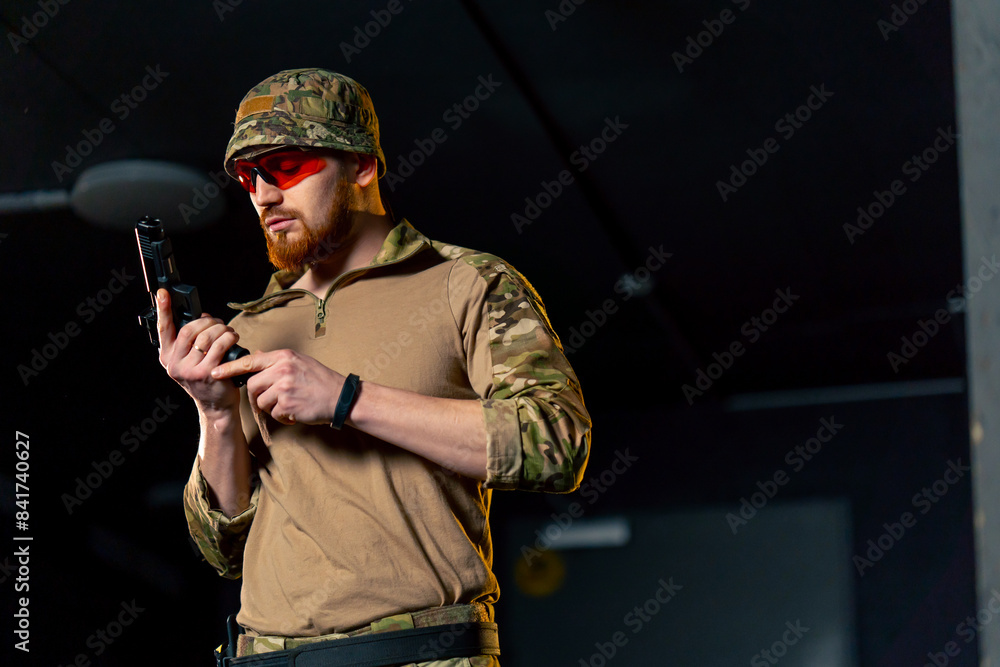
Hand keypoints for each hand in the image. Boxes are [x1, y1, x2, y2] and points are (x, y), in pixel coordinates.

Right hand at [156, 289, 241, 412]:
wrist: (216, 405)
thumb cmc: (206, 377)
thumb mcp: (192, 359)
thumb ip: (192, 339)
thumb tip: (202, 316)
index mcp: (167, 357)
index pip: (163, 329)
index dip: (163, 309)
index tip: (162, 292)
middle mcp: (174, 364)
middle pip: (190, 329)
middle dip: (208, 321)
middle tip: (218, 323)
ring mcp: (190, 370)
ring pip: (207, 336)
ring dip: (222, 329)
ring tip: (229, 332)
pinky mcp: (207, 373)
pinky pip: (220, 345)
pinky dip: (229, 338)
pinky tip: (233, 339)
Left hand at [212, 349, 347, 425]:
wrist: (340, 397)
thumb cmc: (320, 380)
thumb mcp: (299, 362)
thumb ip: (277, 361)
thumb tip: (257, 355)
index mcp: (284, 356)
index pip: (250, 361)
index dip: (230, 368)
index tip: (215, 373)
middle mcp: (282, 369)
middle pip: (252, 385)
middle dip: (256, 395)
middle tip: (268, 401)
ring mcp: (284, 386)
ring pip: (260, 401)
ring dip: (270, 407)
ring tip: (287, 405)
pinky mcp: (287, 403)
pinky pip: (272, 412)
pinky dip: (281, 416)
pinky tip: (294, 412)